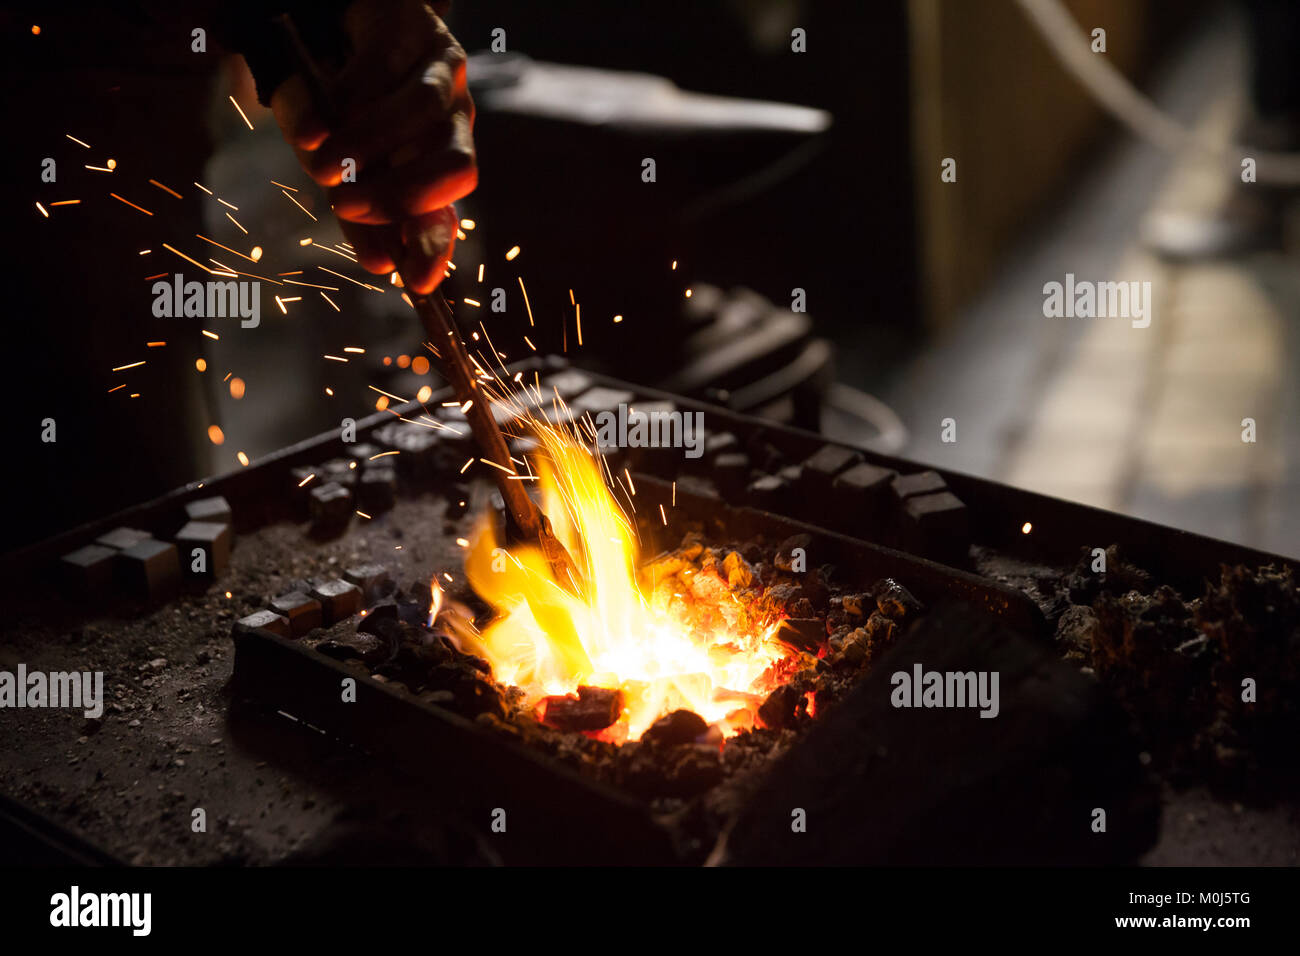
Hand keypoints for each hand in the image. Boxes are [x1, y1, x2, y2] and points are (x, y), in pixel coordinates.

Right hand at [270, 0, 475, 292]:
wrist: (328, 26)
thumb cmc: (335, 106)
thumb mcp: (337, 165)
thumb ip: (353, 208)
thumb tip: (377, 263)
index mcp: (437, 166)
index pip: (445, 213)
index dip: (433, 247)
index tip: (414, 282)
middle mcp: (452, 124)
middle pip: (457, 167)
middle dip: (404, 195)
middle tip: (345, 207)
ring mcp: (442, 75)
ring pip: (422, 110)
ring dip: (368, 144)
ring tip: (323, 166)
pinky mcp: (417, 29)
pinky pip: (384, 65)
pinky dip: (346, 96)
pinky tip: (316, 122)